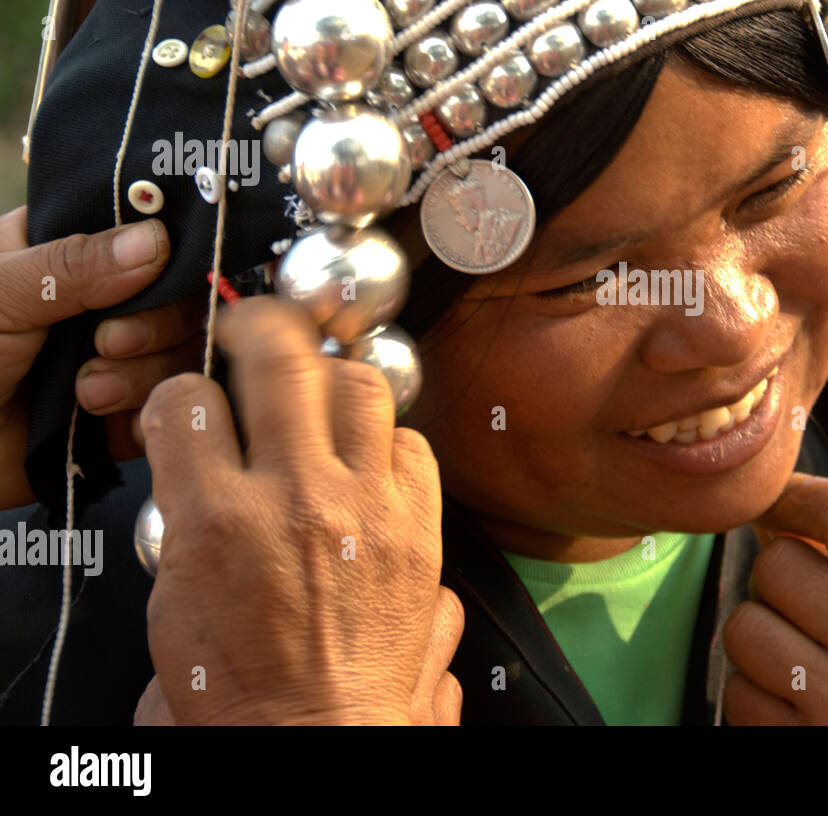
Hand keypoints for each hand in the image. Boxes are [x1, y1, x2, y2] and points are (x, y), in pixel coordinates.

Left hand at [0, 207, 184, 507]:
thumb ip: (72, 265)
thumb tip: (156, 238)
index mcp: (66, 254)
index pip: (145, 236)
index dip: (163, 255)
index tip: (151, 274)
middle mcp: (102, 302)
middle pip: (179, 300)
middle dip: (153, 326)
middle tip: (105, 343)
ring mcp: (119, 359)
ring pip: (182, 354)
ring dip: (142, 376)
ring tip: (87, 395)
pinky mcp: (126, 412)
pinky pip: (173, 406)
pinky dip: (151, 414)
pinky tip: (110, 422)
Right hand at [140, 296, 462, 724]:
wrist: (319, 733)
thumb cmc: (239, 684)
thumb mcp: (174, 594)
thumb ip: (186, 505)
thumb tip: (200, 447)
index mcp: (217, 519)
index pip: (188, 401)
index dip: (183, 390)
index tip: (192, 399)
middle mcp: (297, 497)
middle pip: (281, 356)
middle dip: (259, 326)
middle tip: (257, 330)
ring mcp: (368, 505)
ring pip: (360, 383)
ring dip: (334, 377)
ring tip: (320, 391)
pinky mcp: (420, 525)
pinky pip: (413, 443)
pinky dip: (390, 440)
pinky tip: (370, 456)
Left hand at [723, 473, 827, 724]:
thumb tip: (767, 501)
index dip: (796, 497)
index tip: (779, 504)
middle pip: (775, 563)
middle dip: (781, 581)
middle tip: (808, 608)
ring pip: (744, 625)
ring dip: (762, 634)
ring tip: (801, 654)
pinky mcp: (800, 743)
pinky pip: (735, 691)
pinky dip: (755, 691)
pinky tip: (795, 698)